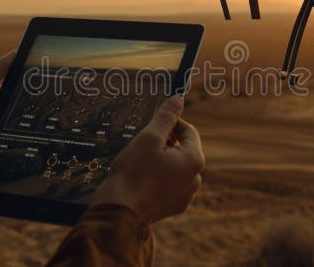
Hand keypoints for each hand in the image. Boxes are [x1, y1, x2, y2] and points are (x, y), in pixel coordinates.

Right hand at [92, 96, 204, 222]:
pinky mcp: (172, 207)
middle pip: (183, 150)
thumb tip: (178, 99)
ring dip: (161, 160)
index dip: (172, 122)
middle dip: (165, 142)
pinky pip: (169, 184)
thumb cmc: (133, 173)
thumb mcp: (148, 138)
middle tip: (142, 141)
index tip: (154, 120)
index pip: (188, 131)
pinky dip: (157, 177)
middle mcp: (195, 179)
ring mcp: (184, 195)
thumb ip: (166, 117)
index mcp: (194, 160)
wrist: (119, 214)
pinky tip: (140, 178)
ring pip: (175, 168)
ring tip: (139, 160)